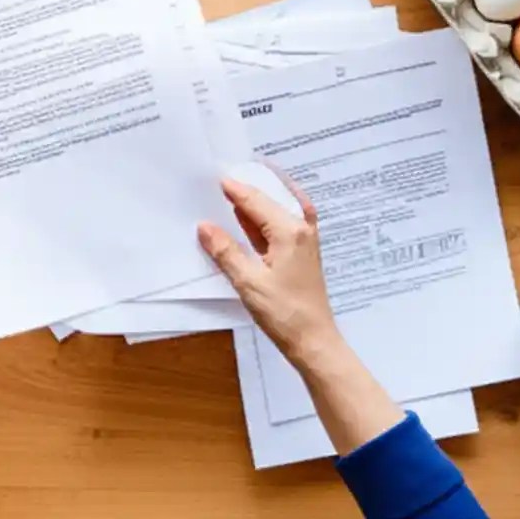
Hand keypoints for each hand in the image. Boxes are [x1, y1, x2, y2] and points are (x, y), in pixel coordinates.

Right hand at [197, 175, 341, 368]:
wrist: (313, 340)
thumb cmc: (285, 313)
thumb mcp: (248, 282)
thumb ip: (226, 251)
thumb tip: (206, 227)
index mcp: (290, 231)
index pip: (256, 202)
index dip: (235, 191)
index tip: (218, 179)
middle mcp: (302, 230)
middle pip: (270, 201)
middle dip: (248, 190)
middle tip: (227, 178)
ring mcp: (305, 242)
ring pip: (278, 212)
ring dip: (258, 204)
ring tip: (236, 193)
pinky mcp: (303, 254)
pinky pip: (284, 225)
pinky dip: (267, 218)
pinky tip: (254, 219)